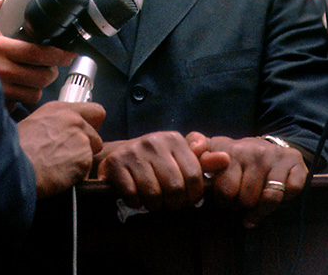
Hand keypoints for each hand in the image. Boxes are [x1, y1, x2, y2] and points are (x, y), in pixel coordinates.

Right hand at [0, 0, 74, 106]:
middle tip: (50, 65)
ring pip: (33, 93)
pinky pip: (17, 106)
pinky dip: (20, 100)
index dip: (59, 54)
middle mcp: (0, 71)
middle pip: (42, 76)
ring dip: (37, 86)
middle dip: (50, 71)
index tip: (69, 53)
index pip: (38, 53)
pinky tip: (16, 91)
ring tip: (33, 78)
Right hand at [17, 101, 104, 197]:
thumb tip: (57, 134)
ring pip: (92, 153)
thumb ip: (53, 125)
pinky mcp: (84, 157)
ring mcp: (80, 137)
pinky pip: (86, 170)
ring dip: (80, 162)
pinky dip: (77, 176)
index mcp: (58, 109)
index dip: (91, 124)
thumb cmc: (16, 150)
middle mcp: (72, 118)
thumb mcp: (32, 125)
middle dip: (87, 147)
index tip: (83, 134)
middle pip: (96, 135)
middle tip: (67, 156)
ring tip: (58, 167)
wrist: (13, 168)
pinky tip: (59, 175)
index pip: (94, 111)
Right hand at [95, 131, 229, 211]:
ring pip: (154, 194)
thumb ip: (204, 160)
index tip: (187, 197)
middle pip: (175, 187)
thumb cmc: (157, 159)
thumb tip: (226, 159)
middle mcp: (154, 141)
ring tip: (153, 199)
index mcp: (174, 139)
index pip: (194, 176)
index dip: (193, 195)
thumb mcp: (182, 156)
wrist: (120, 155)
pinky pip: (133, 195)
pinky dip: (136, 202)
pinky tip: (136, 195)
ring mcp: (134, 151)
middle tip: (169, 201)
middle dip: (174, 202)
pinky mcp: (116, 163)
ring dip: (154, 204)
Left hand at [187, 132, 307, 227]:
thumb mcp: (216, 150)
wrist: (272, 147)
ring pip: (263, 199)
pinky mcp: (294, 166)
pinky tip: (270, 202)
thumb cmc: (239, 156)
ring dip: (257, 208)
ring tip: (250, 206)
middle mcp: (252, 150)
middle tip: (236, 202)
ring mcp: (274, 157)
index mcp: (230, 148)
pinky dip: (280, 203)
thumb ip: (198, 147)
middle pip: (240, 196)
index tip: (220, 198)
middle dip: (236, 204)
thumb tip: (194, 149)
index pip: (220, 181)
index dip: (219, 196)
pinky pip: (287, 194)